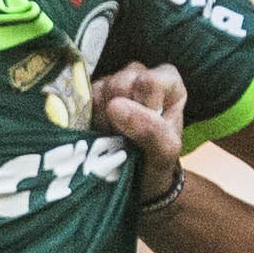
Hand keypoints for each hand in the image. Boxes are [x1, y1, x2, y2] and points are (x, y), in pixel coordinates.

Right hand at [95, 61, 186, 208]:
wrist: (136, 178)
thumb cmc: (157, 161)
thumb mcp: (164, 152)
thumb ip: (150, 129)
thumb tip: (114, 106)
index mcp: (168, 81)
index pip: (148, 82)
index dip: (142, 110)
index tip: (146, 130)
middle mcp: (141, 74)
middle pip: (120, 83)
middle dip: (121, 116)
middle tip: (130, 137)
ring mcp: (114, 80)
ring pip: (100, 91)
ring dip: (106, 121)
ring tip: (118, 136)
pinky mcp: (92, 91)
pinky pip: (85, 100)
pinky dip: (93, 122)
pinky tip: (104, 133)